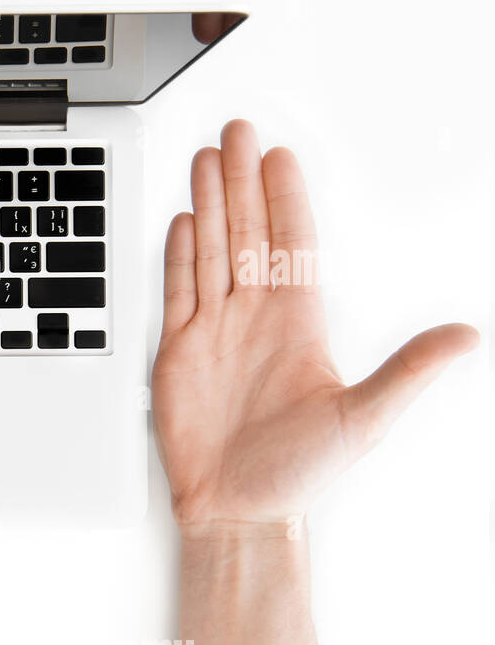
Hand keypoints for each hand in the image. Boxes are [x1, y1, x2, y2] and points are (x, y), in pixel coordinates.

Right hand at [152, 120, 476, 531]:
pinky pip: (179, 292)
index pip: (293, 245)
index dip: (286, 199)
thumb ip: (408, 372)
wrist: (237, 509)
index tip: (280, 158)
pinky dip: (179, 256)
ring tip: (207, 162)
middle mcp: (256, 319)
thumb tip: (466, 337)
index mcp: (300, 324)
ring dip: (211, 205)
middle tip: (236, 135)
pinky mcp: (179, 352)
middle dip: (242, 182)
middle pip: (248, 234)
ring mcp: (216, 332)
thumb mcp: (364, 419)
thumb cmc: (298, 473)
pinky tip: (184, 222)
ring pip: (212, 252)